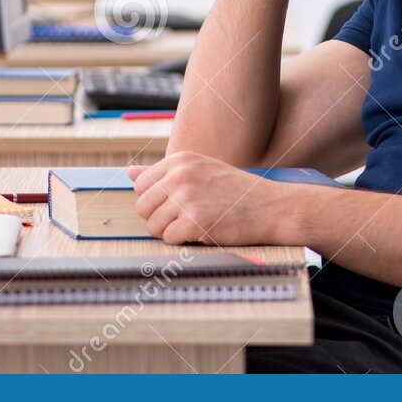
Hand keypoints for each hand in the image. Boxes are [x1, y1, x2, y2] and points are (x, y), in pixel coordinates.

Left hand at [129, 152, 293, 245]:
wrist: (270, 207)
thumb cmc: (237, 191)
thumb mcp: (201, 170)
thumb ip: (165, 172)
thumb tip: (130, 173)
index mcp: (180, 160)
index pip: (140, 185)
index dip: (154, 201)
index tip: (174, 205)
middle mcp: (180, 175)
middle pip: (142, 207)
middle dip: (159, 218)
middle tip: (184, 218)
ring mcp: (187, 198)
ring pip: (153, 225)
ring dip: (170, 231)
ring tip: (194, 224)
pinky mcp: (194, 221)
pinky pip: (169, 238)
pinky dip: (182, 241)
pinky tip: (201, 232)